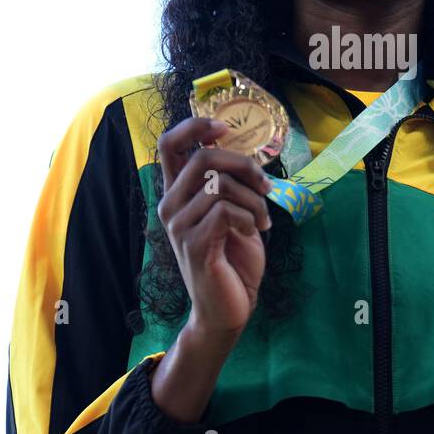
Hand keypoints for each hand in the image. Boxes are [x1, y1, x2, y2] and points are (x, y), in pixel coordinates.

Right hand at [156, 117, 273, 339]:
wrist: (228, 307)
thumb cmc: (233, 258)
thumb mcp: (233, 211)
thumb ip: (228, 183)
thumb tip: (243, 149)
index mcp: (177, 192)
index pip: (168, 144)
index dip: (194, 126)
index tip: (223, 128)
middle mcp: (169, 205)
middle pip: (203, 157)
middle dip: (244, 165)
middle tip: (265, 186)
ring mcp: (178, 225)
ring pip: (220, 185)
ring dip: (254, 200)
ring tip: (262, 219)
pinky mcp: (193, 244)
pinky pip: (225, 211)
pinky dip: (249, 217)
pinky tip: (253, 232)